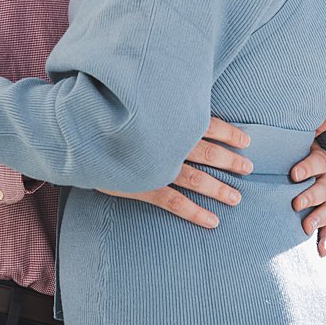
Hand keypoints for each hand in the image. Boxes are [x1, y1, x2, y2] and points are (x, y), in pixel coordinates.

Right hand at [101, 117, 252, 228]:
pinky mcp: (143, 185)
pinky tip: (212, 221)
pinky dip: (195, 212)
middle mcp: (166, 142)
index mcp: (168, 119)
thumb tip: (182, 103)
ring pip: (197, 179)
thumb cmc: (108, 113)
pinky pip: (174, 202)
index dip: (229, 134)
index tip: (246, 141)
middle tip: (248, 169)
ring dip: (219, 189)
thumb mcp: (136, 102)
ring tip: (236, 198)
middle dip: (230, 162)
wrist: (77, 133)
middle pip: (208, 153)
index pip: (207, 124)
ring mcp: (156, 166)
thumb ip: (159, 106)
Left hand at [292, 104, 325, 256]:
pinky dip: (324, 241)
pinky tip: (319, 253)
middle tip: (295, 203)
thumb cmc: (293, 152)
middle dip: (311, 196)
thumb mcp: (299, 138)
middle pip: (325, 189)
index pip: (319, 162)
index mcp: (320, 161)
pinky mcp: (322, 218)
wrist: (295, 172)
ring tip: (304, 226)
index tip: (293, 174)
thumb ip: (312, 126)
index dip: (308, 167)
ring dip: (318, 218)